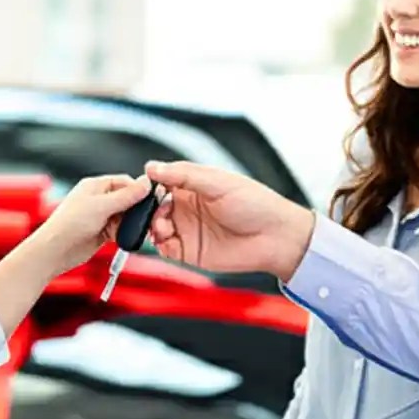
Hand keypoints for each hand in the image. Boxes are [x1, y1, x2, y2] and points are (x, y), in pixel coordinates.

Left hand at [32, 174, 151, 275]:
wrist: (55, 251)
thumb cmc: (69, 224)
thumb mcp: (102, 206)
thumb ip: (126, 196)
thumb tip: (145, 183)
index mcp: (95, 186)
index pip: (124, 182)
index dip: (138, 189)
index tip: (152, 197)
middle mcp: (98, 199)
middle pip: (127, 199)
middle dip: (136, 209)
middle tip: (147, 217)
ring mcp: (100, 216)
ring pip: (125, 216)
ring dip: (131, 223)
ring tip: (134, 229)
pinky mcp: (102, 232)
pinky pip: (120, 229)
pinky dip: (125, 233)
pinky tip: (125, 237)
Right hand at [144, 160, 314, 280]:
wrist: (275, 238)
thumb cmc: (255, 204)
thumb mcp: (217, 182)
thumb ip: (183, 174)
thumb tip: (152, 167)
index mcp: (194, 185)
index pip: (161, 182)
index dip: (150, 184)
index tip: (143, 186)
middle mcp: (187, 207)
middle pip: (153, 206)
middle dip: (147, 208)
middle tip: (153, 210)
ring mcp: (187, 229)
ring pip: (155, 227)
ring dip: (152, 226)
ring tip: (163, 226)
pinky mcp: (189, 252)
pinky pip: (165, 248)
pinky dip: (159, 244)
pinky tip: (166, 239)